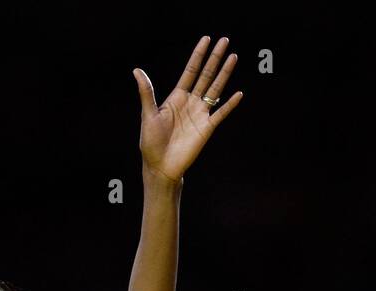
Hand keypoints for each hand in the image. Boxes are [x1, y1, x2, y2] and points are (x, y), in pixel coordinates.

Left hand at [134, 36, 242, 183]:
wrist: (160, 166)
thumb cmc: (151, 143)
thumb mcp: (148, 115)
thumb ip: (147, 92)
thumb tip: (137, 71)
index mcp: (176, 98)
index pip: (190, 71)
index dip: (198, 55)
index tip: (206, 40)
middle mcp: (190, 103)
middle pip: (206, 75)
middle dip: (215, 58)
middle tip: (225, 40)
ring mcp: (200, 114)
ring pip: (215, 89)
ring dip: (224, 74)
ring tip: (233, 57)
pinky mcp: (206, 128)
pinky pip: (221, 113)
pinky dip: (229, 104)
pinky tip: (239, 93)